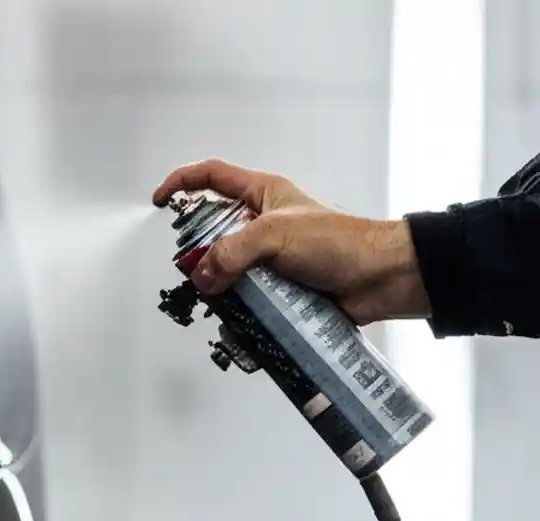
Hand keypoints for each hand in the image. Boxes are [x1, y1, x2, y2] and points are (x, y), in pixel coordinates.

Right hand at [152, 159, 430, 324]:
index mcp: (264, 194)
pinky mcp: (282, 288)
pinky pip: (250, 299)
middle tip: (195, 270)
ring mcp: (273, 257)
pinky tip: (244, 318)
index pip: (212, 177)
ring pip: (229, 271)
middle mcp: (265, 224)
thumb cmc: (344, 241)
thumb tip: (203, 276)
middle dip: (200, 253)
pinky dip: (242, 310)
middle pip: (214, 233)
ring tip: (225, 298)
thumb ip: (231, 252)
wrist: (385, 279)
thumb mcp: (276, 234)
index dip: (182, 183)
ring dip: (223, 287)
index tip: (160, 201)